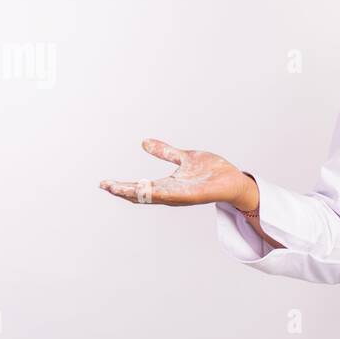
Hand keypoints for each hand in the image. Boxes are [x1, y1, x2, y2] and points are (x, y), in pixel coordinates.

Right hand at [99, 139, 256, 207]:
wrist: (234, 180)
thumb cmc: (211, 172)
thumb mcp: (184, 158)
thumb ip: (165, 152)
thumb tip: (144, 142)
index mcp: (168, 185)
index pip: (140, 187)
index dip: (122, 186)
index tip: (105, 183)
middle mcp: (172, 193)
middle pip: (142, 195)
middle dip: (123, 191)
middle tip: (105, 186)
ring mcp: (182, 196)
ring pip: (154, 196)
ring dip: (135, 193)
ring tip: (118, 189)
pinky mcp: (194, 195)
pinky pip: (174, 194)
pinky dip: (158, 192)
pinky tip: (145, 188)